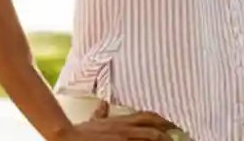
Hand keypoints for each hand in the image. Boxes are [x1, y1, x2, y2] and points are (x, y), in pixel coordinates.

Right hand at [56, 100, 175, 139]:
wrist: (67, 137)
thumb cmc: (80, 131)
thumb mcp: (93, 120)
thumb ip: (101, 113)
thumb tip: (103, 105)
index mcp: (122, 121)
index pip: (148, 116)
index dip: (162, 119)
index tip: (173, 123)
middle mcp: (126, 129)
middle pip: (153, 128)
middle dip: (167, 133)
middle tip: (176, 137)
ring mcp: (123, 139)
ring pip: (150, 138)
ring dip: (161, 140)